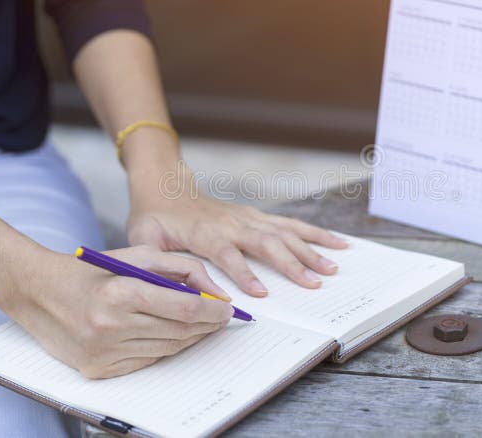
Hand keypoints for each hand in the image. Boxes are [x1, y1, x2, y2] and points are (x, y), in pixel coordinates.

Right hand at [8, 246, 233, 378]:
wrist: (38, 293)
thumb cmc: (91, 271)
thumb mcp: (135, 255)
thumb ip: (180, 268)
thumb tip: (215, 291)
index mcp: (121, 292)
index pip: (182, 308)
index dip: (212, 311)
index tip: (227, 309)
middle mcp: (111, 325)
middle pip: (178, 331)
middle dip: (206, 325)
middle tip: (220, 318)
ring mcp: (103, 352)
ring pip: (166, 349)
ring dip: (189, 338)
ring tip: (200, 325)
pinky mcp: (97, 370)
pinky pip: (145, 361)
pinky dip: (163, 348)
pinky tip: (171, 335)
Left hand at [127, 173, 347, 296]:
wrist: (164, 186)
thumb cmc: (153, 218)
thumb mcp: (145, 240)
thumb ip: (159, 261)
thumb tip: (173, 287)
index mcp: (205, 233)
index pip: (227, 254)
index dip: (243, 273)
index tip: (261, 294)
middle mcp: (232, 223)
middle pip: (266, 243)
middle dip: (292, 264)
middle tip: (315, 284)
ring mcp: (248, 217)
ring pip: (285, 232)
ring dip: (310, 250)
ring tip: (334, 266)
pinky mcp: (257, 216)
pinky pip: (290, 224)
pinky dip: (315, 233)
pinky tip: (336, 241)